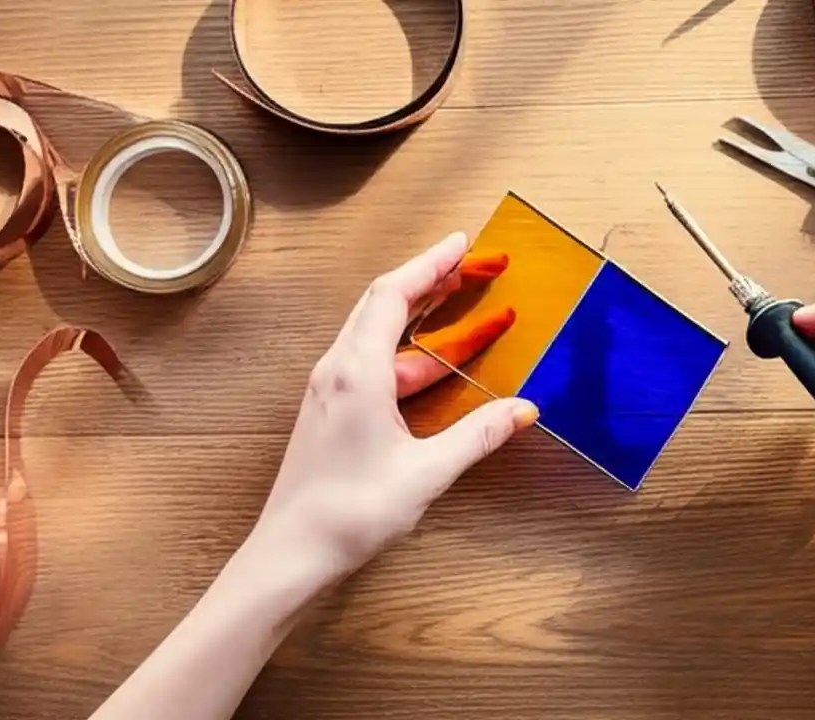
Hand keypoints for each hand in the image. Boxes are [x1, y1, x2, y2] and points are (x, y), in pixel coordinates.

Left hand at [252, 232, 538, 581]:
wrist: (291, 552)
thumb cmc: (350, 512)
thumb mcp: (426, 472)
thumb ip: (478, 435)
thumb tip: (524, 410)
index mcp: (357, 372)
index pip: (394, 294)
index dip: (431, 263)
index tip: (464, 243)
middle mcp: (338, 370)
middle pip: (383, 302)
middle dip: (430, 279)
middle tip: (471, 266)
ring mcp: (331, 389)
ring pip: (377, 332)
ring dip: (420, 316)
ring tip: (463, 307)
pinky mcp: (332, 410)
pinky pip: (372, 361)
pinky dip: (407, 350)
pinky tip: (435, 364)